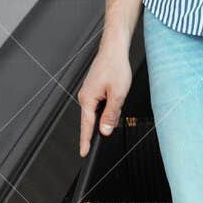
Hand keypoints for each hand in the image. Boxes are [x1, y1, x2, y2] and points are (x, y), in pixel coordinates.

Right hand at [78, 42, 132, 156]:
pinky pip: (100, 104)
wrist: (114, 49)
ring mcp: (89, 92)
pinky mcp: (94, 89)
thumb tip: (105, 130)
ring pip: (98, 112)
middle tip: (115, 112)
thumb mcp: (117, 94)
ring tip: (118, 98)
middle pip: (93, 120)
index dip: (86, 141)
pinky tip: (116, 97)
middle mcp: (85, 96)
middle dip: (104, 122)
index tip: (84, 153)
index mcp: (87, 99)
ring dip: (109, 112)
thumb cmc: (115, 66)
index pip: (86, 126)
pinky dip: (109, 105)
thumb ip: (111, 114)